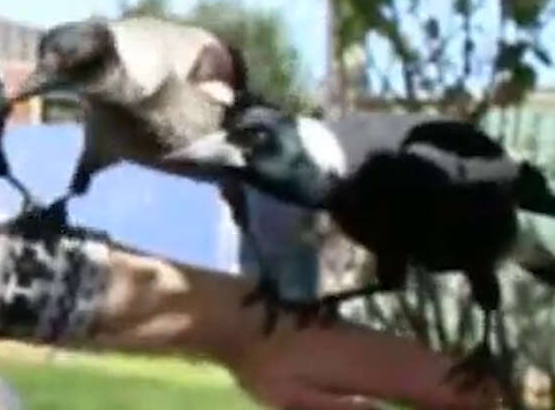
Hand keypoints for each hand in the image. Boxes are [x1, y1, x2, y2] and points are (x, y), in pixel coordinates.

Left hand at [223, 315, 499, 409]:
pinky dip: (427, 369)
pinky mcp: (361, 334)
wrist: (238, 316)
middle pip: (438, 372)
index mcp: (371, 367)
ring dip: (447, 382)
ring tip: (462, 400)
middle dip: (462, 394)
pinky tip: (429, 382)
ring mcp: (372, 337)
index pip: (433, 387)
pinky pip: (408, 353)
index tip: (479, 409)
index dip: (460, 401)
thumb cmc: (264, 364)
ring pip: (425, 360)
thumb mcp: (296, 400)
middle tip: (477, 406)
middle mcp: (381, 347)